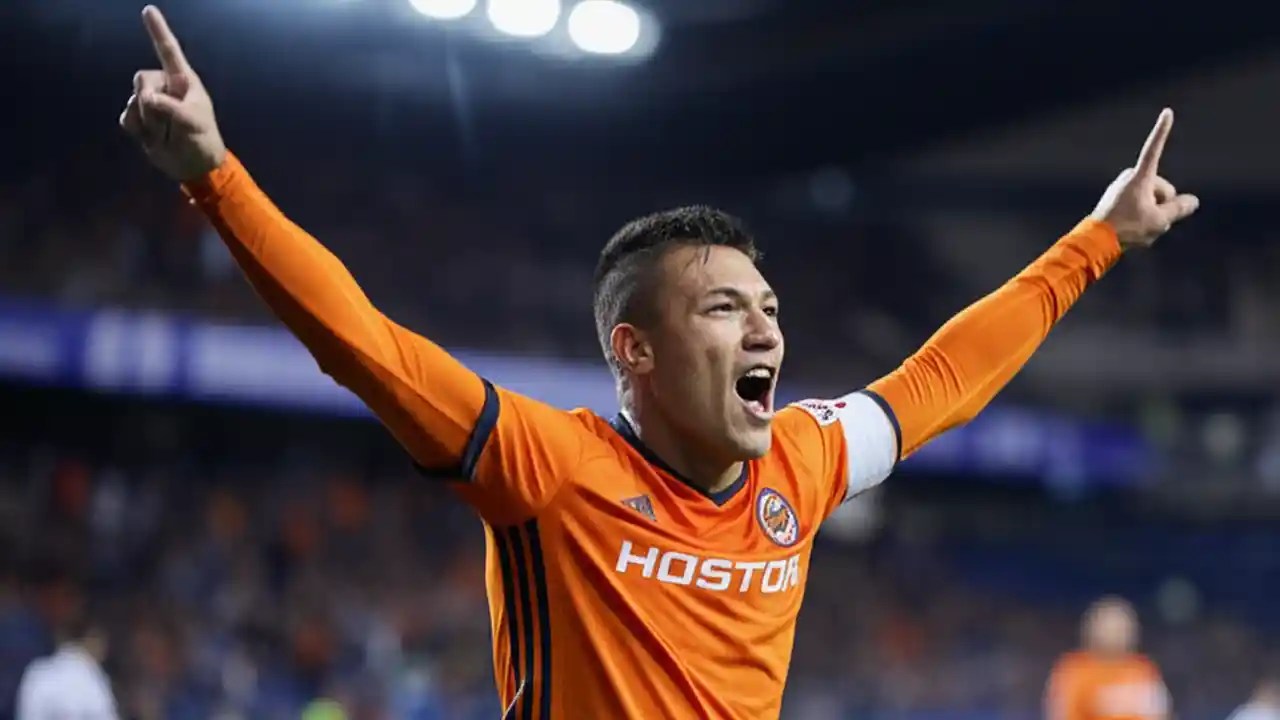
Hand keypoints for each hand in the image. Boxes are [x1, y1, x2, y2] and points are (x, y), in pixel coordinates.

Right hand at [119, 5, 225, 182]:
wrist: (194, 167)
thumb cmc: (202, 140)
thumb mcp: (193, 122)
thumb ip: (171, 107)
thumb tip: (147, 99)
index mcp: (184, 82)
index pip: (169, 51)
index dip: (158, 31)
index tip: (148, 10)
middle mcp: (165, 88)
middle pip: (142, 78)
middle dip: (150, 101)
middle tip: (167, 121)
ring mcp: (151, 104)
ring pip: (134, 101)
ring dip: (148, 122)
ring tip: (166, 134)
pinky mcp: (140, 120)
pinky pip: (127, 117)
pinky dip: (137, 129)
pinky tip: (151, 139)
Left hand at [1090, 108, 1199, 249]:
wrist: (1097, 241)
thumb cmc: (1129, 227)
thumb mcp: (1160, 220)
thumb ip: (1179, 208)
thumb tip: (1192, 201)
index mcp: (1140, 176)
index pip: (1155, 149)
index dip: (1162, 131)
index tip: (1167, 112)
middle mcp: (1130, 177)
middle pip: (1162, 189)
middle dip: (1162, 205)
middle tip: (1147, 221)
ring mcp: (1122, 188)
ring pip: (1151, 199)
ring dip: (1152, 213)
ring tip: (1137, 227)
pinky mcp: (1116, 199)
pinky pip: (1140, 206)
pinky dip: (1142, 217)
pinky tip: (1132, 231)